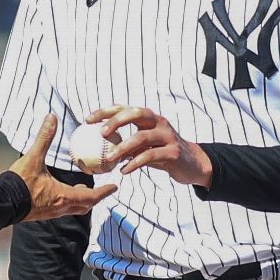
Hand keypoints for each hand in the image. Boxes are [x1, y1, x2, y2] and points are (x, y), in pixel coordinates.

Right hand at [10, 114, 117, 220]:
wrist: (1, 203)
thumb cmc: (19, 183)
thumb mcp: (33, 158)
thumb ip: (44, 138)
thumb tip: (52, 118)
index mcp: (63, 196)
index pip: (91, 197)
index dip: (104, 191)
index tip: (114, 186)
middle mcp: (60, 208)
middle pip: (84, 206)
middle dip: (95, 197)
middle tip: (102, 189)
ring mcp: (51, 213)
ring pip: (73, 209)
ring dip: (81, 200)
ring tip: (82, 188)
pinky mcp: (41, 214)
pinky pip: (62, 209)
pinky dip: (68, 201)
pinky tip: (61, 193)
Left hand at [87, 105, 212, 186]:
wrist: (192, 164)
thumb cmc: (162, 153)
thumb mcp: (145, 145)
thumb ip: (126, 143)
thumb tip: (98, 149)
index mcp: (149, 118)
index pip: (124, 108)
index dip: (105, 111)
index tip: (87, 120)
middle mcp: (159, 122)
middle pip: (135, 113)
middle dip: (115, 121)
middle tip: (100, 134)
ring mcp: (167, 136)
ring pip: (141, 137)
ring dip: (122, 148)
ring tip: (108, 158)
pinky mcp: (173, 153)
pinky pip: (149, 156)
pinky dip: (134, 163)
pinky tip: (124, 171)